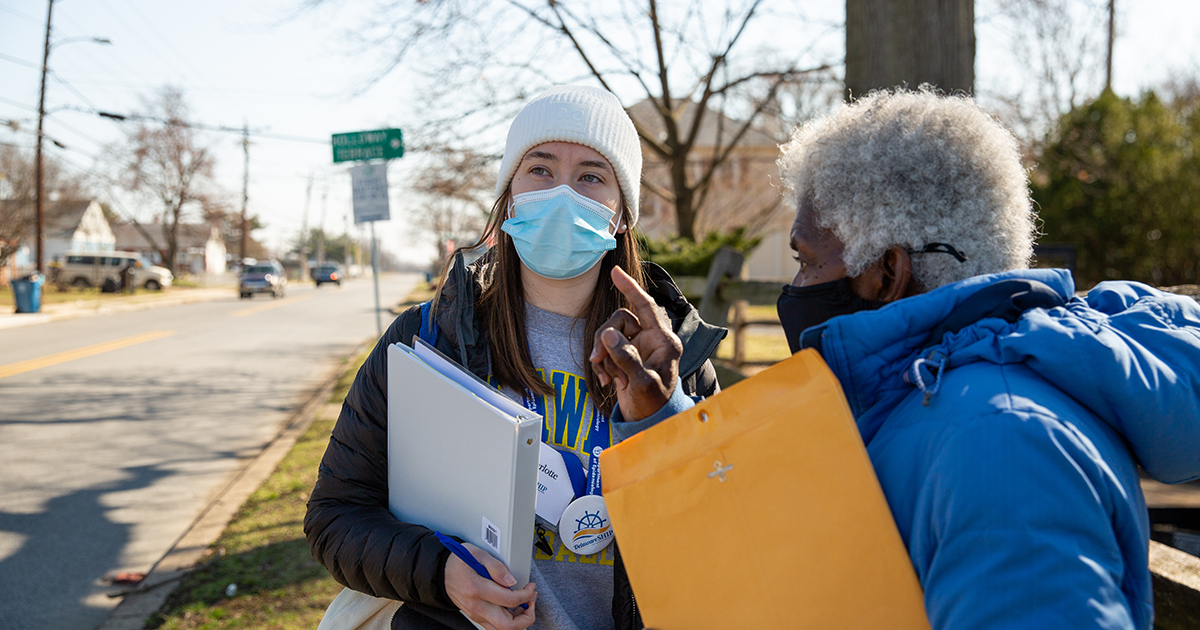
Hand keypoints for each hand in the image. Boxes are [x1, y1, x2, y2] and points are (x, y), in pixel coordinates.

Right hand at [444, 542, 536, 629]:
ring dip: (519, 620)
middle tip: (531, 601)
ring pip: (502, 629)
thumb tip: (512, 580)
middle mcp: (476, 606)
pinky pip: (495, 626)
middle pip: (507, 626)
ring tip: (525, 604)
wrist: (441, 572)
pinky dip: (509, 620)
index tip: (530, 587)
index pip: (509, 600)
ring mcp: (475, 614)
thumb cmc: (459, 561)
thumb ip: (497, 567)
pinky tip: (513, 607)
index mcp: (477, 589)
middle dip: (527, 616)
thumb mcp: (478, 554)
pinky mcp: (476, 617)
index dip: (526, 595)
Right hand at [590, 266, 682, 421]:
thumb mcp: (641, 382)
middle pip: (620, 321)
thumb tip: (608, 335)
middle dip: (605, 339)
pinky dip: (603, 363)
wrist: (648, 423)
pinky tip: (608, 380)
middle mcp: (652, 340)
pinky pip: (606, 348)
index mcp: (664, 341)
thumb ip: (626, 357)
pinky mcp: (626, 356)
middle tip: (597, 359)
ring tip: (608, 377)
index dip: (630, 288)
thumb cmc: (653, 404)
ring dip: (604, 355)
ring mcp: (639, 347)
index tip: (614, 272)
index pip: (646, 306)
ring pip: (610, 334)